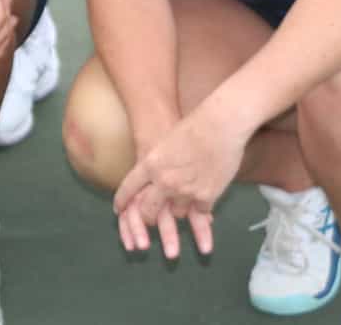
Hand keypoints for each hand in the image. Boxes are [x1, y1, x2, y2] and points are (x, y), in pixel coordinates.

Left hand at [113, 103, 249, 259]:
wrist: (221, 124)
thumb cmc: (195, 126)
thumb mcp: (166, 143)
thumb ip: (158, 164)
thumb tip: (154, 177)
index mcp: (151, 164)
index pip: (128, 188)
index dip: (122, 201)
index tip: (119, 209)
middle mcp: (164, 181)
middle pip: (148, 211)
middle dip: (148, 216)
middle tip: (152, 216)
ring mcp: (185, 191)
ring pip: (176, 214)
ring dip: (179, 209)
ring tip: (187, 198)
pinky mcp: (206, 197)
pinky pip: (200, 212)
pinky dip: (201, 207)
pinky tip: (205, 196)